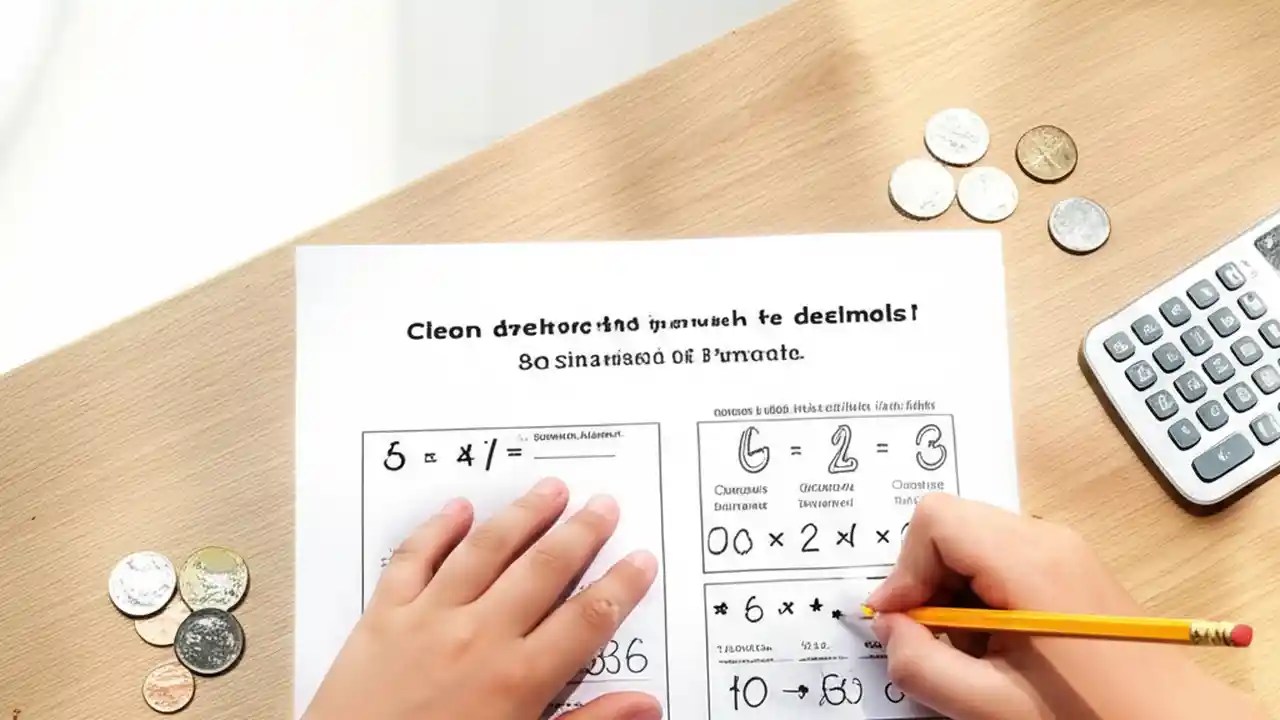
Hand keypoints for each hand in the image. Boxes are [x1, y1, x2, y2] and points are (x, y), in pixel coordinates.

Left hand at [303, 477, 661, 719]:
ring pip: (486, 550)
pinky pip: (413, 559)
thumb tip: (644, 705)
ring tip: (549, 490)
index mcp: (517, 681)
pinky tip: (458, 508)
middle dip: (581, 534)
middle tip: (603, 506)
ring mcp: (428, 621)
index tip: (640, 560)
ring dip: (523, 516)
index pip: (587, 620)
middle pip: (543, 570)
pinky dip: (437, 529)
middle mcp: (478, 638)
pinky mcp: (383, 618)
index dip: (621, 586)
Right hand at [865, 493, 1264, 719]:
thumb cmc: (1091, 714)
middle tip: (931, 639)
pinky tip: (997, 643)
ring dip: (952, 590)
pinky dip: (979, 593)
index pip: (935, 520)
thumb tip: (888, 629)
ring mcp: (1063, 547)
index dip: (904, 569)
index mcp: (1029, 562)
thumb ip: (922, 666)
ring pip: (972, 541)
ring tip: (971, 649)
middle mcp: (1047, 538)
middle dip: (926, 581)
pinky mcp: (1070, 564)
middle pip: (951, 525)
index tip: (900, 622)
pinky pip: (1000, 557)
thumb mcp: (991, 705)